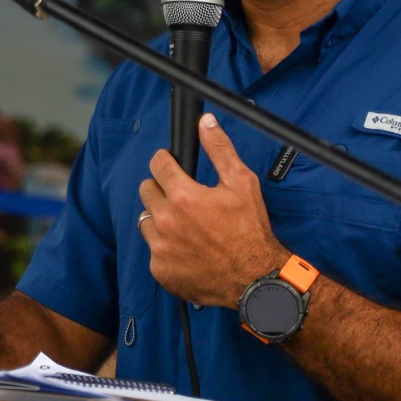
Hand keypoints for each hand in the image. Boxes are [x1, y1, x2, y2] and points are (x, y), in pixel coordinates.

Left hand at [138, 113, 286, 307]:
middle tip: (184, 198)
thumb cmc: (250, 230)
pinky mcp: (159, 269)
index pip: (157, 164)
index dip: (167, 161)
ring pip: (146, 220)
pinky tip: (187, 248)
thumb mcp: (241, 183)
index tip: (174, 166)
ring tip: (186, 226)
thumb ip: (220, 149)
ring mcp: (160, 247)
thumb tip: (205, 122)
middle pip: (147, 190)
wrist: (254, 279)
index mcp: (183, 196)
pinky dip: (165, 247)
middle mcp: (166, 221)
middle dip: (162, 189)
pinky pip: (153, 249)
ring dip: (161, 218)